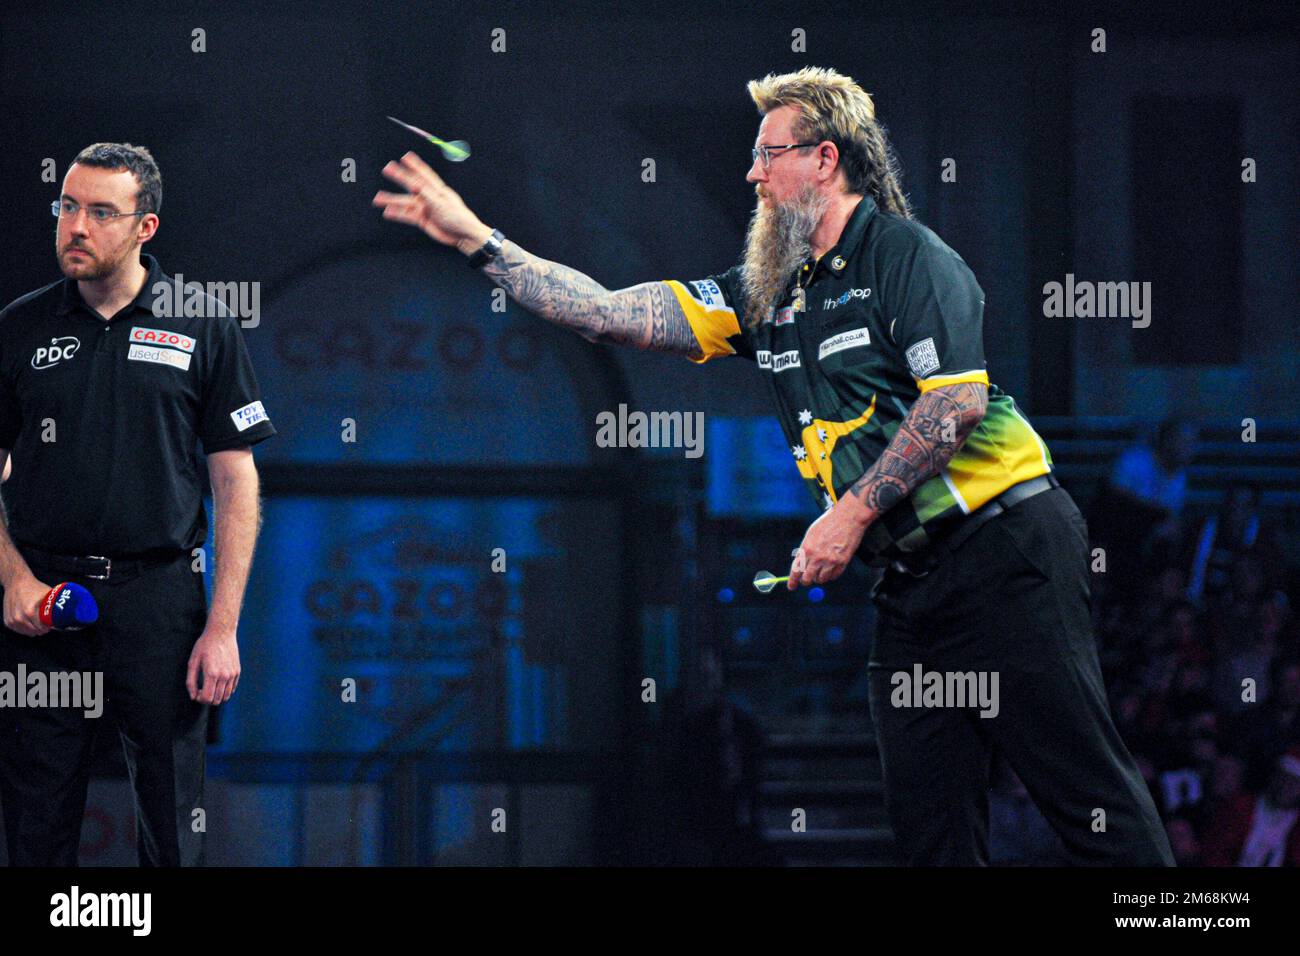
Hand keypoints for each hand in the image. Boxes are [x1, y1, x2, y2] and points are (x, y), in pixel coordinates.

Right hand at [3, 572, 52, 635]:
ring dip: (34, 630)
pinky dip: (25, 628)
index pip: (42, 628)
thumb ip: (56, 605)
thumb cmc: (34, 588)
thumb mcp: (48, 594)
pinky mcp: (8, 621)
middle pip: (35, 631)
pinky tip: (30, 622)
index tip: (52, 624)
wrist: (17, 582)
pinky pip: (19, 630)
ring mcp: (12, 620)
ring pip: (27, 632)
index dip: (49, 627)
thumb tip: (69, 612)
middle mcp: (19, 617)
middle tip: (47, 624)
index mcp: (29, 612)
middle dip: (42, 629)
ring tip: (39, 622)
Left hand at [186, 626, 239, 704]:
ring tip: (210, 688)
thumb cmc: (204, 646)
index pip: (207, 698)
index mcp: (212, 674)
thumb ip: (190, 682)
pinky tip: (217, 683)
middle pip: (217, 700)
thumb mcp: (192, 662)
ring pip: (226, 696)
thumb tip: (193, 697)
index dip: (200, 700)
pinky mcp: (237, 671)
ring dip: (216, 696)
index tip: (196, 693)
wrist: (221, 633)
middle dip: (207, 700)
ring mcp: (233, 674)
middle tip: (202, 691)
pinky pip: (232, 689)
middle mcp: (224, 676)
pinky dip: (224, 691)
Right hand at [373, 151, 490, 250]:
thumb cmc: (458, 218)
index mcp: (438, 189)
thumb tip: (414, 184)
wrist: (463, 236)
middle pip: (411, 185)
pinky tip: (387, 212)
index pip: (424, 174)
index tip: (405, 156)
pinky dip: (397, 214)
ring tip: (377, 198)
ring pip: (405, 202)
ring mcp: (425, 208)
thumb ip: (427, 194)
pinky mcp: (422, 220)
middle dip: (399, 177)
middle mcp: (429, 197)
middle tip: (387, 169)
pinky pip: (407, 215)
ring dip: (392, 200)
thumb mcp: (442, 203)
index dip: (415, 165)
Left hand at [788, 497, 872, 588]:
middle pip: (807, 579)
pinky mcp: (842, 562)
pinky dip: (831, 575)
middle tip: (807, 579)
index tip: (792, 586)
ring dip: (819, 578)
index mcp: (806, 549)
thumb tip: (800, 565)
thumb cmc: (829, 523)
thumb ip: (805, 550)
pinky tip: (831, 568)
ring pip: (821, 580)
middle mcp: (817, 557)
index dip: (793, 581)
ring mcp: (830, 561)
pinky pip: (834, 576)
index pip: (796, 570)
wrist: (848, 517)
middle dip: (806, 581)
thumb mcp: (811, 534)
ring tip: (821, 570)